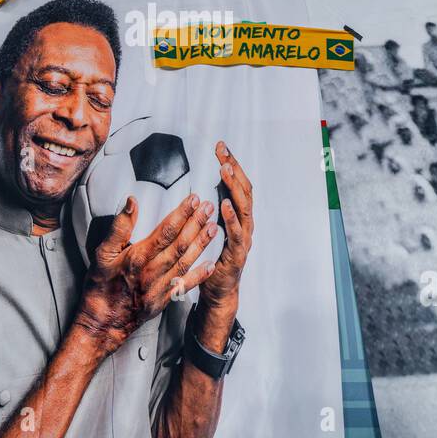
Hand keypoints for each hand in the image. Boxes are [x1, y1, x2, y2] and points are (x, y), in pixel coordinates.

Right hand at [75, 194, 218, 354]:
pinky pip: (186, 285)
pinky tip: (211, 265)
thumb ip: (119, 228)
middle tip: (209, 208)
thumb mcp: (102, 254)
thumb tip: (131, 203)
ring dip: (201, 244)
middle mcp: (152, 271)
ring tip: (214, 228)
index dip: (182, 214)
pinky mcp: (164, 300)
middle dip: (197, 224)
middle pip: (180, 243)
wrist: (102, 321)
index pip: (166, 230)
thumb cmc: (101, 286)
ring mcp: (160, 287)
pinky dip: (200, 275)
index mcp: (138, 257)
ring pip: (186, 261)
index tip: (194, 200)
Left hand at [198, 142, 253, 309]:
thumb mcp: (208, 228)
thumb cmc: (212, 258)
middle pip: (244, 190)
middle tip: (224, 151)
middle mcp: (245, 223)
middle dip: (234, 169)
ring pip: (243, 207)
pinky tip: (223, 205)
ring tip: (225, 170)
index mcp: (237, 216)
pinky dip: (231, 218)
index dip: (231, 165)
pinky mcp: (237, 254)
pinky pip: (236, 233)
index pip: (237, 184)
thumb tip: (191, 186)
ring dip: (234, 187)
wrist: (218, 291)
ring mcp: (244, 238)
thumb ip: (205, 209)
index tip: (221, 146)